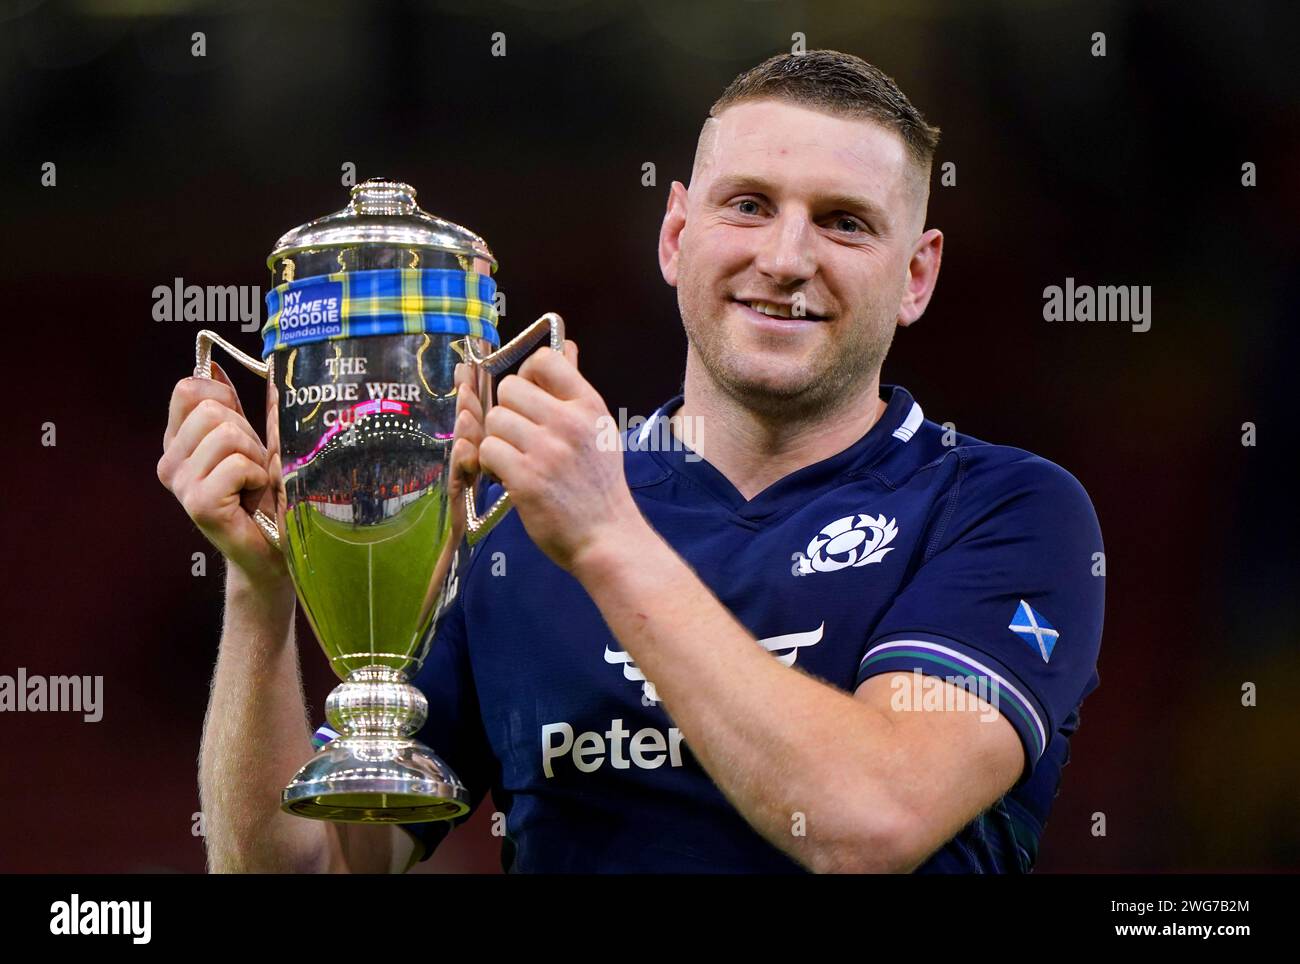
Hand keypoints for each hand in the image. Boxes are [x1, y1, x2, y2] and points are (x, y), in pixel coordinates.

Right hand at [157, 361, 289, 588]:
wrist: (272, 550)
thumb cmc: (267, 496)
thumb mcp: (263, 443)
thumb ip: (257, 408)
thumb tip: (263, 363)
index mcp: (179, 441)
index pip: (188, 389)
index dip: (224, 396)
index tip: (241, 425)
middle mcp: (171, 461)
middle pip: (214, 410)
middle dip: (248, 434)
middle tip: (253, 466)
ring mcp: (180, 483)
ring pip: (228, 434)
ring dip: (256, 457)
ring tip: (255, 483)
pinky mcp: (198, 503)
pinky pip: (237, 465)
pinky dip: (257, 477)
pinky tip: (253, 497)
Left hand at [450, 340, 642, 571]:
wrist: (606, 537)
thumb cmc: (599, 484)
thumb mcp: (597, 429)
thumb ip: (575, 389)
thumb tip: (568, 344)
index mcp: (589, 406)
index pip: (544, 361)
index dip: (527, 376)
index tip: (531, 400)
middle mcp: (569, 422)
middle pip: (509, 390)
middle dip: (508, 413)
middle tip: (520, 437)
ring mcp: (547, 450)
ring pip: (495, 420)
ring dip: (498, 441)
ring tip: (515, 459)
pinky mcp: (525, 478)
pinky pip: (488, 450)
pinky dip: (492, 465)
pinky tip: (509, 477)